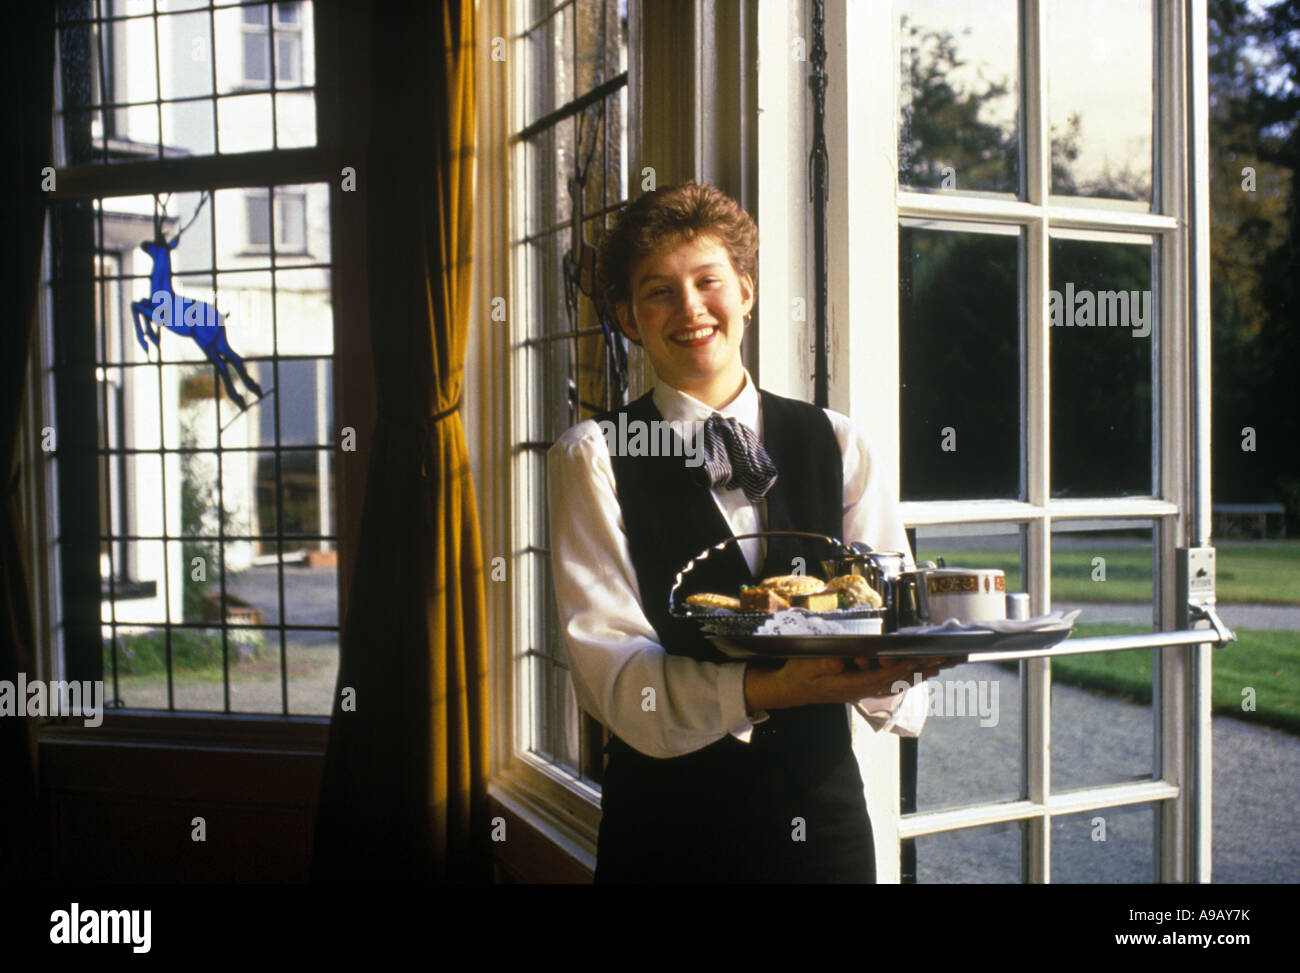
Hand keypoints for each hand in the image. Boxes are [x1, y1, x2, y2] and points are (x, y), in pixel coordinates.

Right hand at [745, 655, 951, 711]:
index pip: (885, 676)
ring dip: (925, 669)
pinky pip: (895, 678)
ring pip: (902, 679)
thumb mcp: (807, 666)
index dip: (905, 667)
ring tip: (949, 661)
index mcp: (852, 685)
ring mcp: (866, 688)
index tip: (924, 659)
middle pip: (901, 678)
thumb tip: (842, 663)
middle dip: (926, 667)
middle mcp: (864, 688)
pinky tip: (925, 667)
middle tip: (952, 658)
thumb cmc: (799, 674)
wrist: (792, 689)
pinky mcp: (865, 684)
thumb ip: (826, 665)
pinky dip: (913, 671)